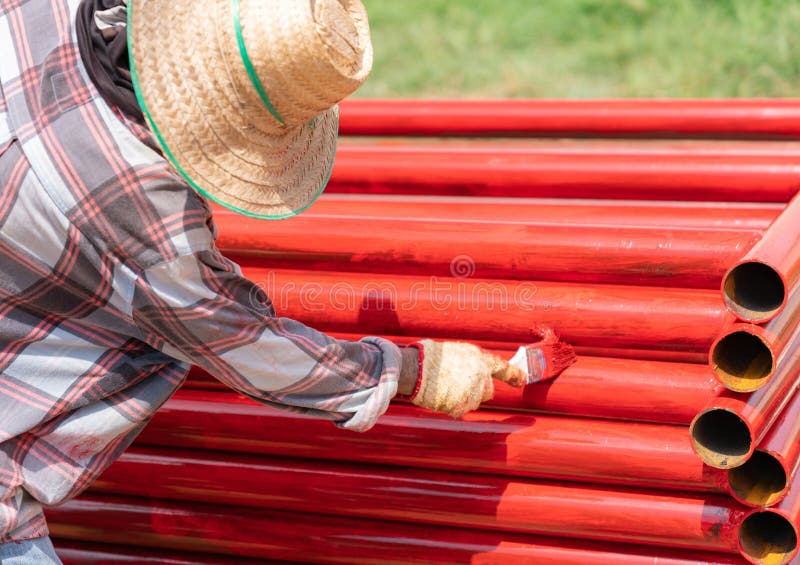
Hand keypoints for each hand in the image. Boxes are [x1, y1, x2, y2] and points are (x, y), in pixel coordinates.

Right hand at [401, 340, 525, 417]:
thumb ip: (472, 363)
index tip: (522, 379)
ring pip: (473, 401)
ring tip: (444, 386)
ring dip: (462, 398)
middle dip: (477, 390)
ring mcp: (472, 393)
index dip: (514, 375)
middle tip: (457, 383)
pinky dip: (451, 405)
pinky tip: (440, 394)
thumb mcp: (457, 351)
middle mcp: (480, 376)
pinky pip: (459, 410)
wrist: (416, 368)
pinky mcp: (461, 406)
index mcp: (480, 359)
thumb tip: (478, 372)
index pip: (503, 368)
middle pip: (488, 391)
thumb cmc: (431, 357)